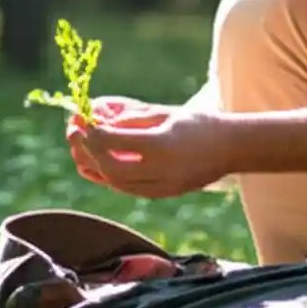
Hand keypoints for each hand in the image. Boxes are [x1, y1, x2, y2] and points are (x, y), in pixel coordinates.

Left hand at [71, 108, 228, 198]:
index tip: (82, 119)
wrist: (231, 148)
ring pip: (115, 182)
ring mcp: (162, 187)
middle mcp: (161, 171)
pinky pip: (126, 189)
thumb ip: (132, 117)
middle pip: (109, 167)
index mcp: (162, 146)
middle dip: (87, 150)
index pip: (113, 143)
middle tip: (75, 131)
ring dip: (93, 165)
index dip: (92, 132)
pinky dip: (108, 177)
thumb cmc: (199, 123)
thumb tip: (99, 119)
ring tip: (81, 147)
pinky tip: (97, 163)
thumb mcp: (165, 112)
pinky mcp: (162, 194)